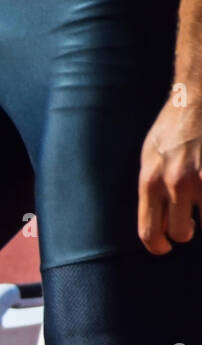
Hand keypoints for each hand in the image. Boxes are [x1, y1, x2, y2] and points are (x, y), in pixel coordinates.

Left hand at [138, 92, 201, 254]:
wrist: (196, 97)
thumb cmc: (171, 128)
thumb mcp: (148, 159)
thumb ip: (151, 191)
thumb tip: (157, 223)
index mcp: (150, 181)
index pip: (149, 231)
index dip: (157, 246)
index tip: (164, 247)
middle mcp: (175, 181)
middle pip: (180, 232)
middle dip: (184, 232)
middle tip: (187, 223)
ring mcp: (201, 176)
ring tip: (199, 201)